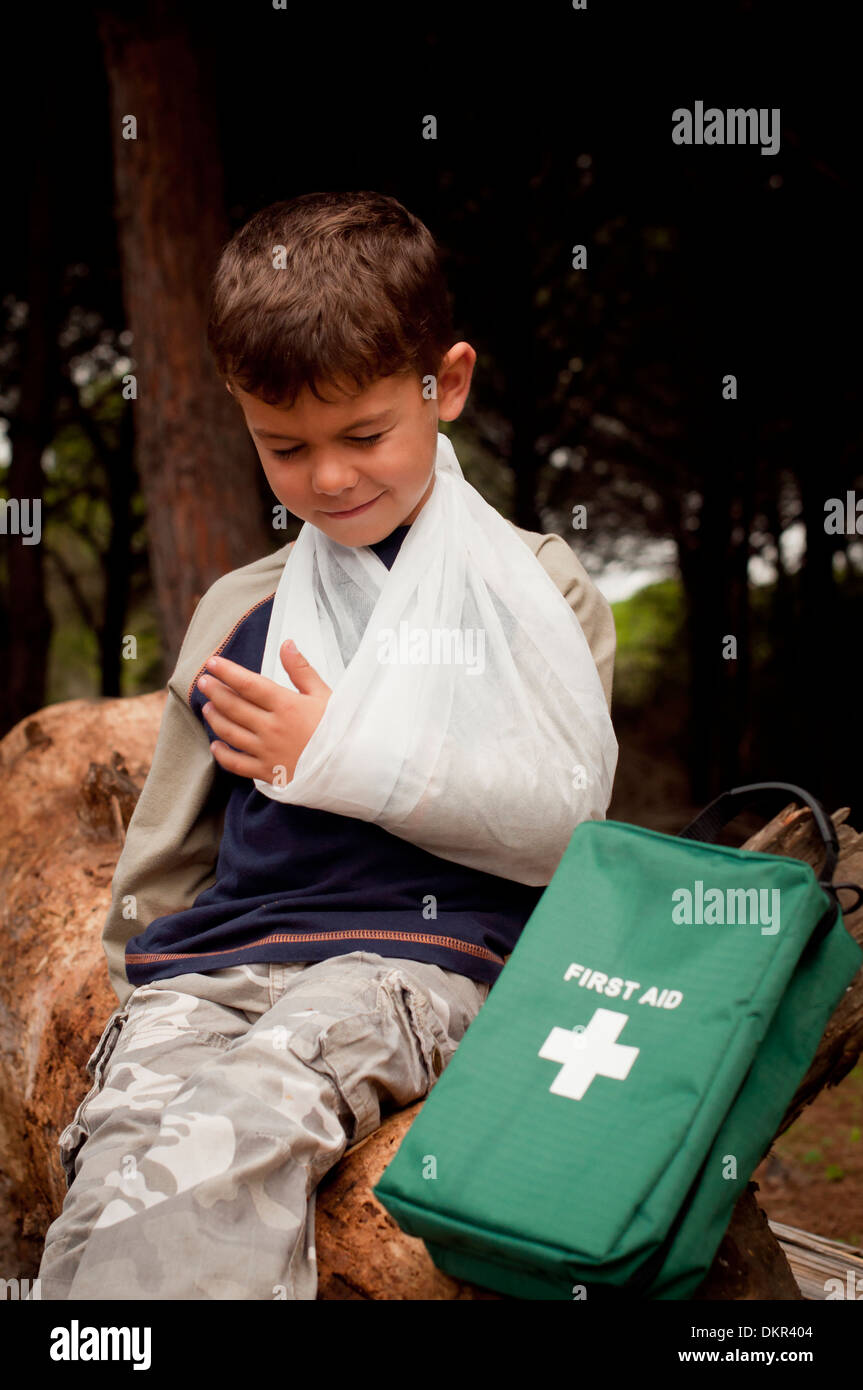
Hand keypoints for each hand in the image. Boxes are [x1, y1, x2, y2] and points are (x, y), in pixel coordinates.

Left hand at [198, 640, 331, 784]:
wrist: (352, 768)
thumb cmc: (342, 729)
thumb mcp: (325, 694)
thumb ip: (302, 670)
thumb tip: (286, 644)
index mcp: (286, 705)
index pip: (248, 684)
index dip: (227, 672)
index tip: (212, 662)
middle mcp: (272, 727)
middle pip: (234, 706)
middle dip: (215, 691)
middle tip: (203, 681)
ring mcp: (267, 751)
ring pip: (230, 732)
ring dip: (215, 717)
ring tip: (207, 707)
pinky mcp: (268, 772)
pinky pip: (237, 764)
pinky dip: (222, 754)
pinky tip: (215, 745)